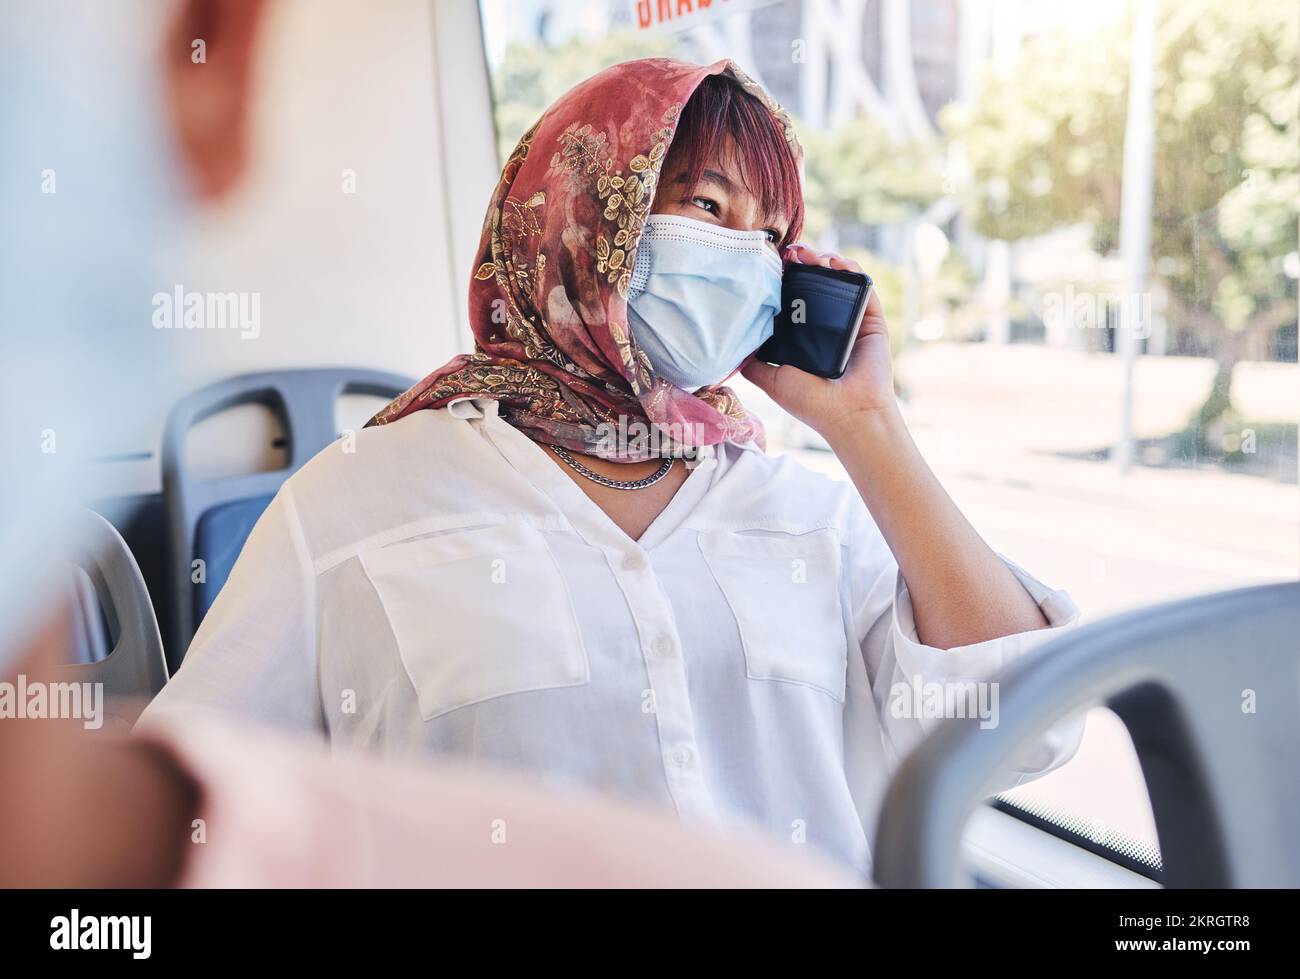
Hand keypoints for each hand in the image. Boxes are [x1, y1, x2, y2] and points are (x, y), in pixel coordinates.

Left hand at [741, 243, 897, 439]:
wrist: (848, 414)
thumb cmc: (812, 402)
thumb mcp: (772, 380)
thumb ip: (753, 362)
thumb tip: (731, 345)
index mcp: (805, 336)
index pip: (793, 298)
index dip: (782, 279)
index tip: (770, 264)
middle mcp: (827, 325)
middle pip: (815, 283)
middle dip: (802, 263)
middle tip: (789, 253)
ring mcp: (850, 320)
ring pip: (839, 280)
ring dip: (824, 260)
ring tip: (809, 255)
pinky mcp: (871, 319)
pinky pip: (864, 288)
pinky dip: (851, 270)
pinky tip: (836, 263)